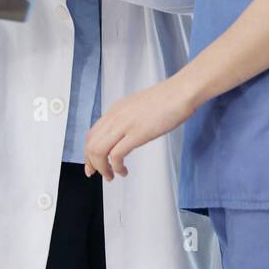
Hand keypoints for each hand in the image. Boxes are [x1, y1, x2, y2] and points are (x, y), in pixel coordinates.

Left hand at [82, 77, 196, 179]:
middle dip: (92, 163)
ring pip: (98, 150)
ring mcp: (125, 125)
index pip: (92, 133)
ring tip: (111, 176)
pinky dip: (117, 167)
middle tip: (98, 174)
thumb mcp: (139, 106)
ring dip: (102, 168)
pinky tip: (124, 171)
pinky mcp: (137, 134)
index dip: (88, 152)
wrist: (180, 92)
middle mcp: (116, 116)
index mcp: (116, 110)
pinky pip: (116, 155)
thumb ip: (128, 117)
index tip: (92, 164)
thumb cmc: (167, 99)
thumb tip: (125, 133)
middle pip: (91, 144)